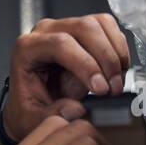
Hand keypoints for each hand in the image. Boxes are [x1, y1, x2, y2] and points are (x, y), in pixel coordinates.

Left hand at [2, 14, 131, 141]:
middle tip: (113, 88)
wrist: (33, 103)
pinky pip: (108, 27)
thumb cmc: (29, 109)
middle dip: (105, 59)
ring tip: (116, 82)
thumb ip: (52, 116)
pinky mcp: (83, 29)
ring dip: (115, 53)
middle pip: (83, 28)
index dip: (86, 65)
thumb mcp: (33, 120)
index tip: (100, 89)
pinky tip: (117, 71)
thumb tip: (76, 108)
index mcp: (26, 49)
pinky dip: (119, 48)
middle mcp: (45, 32)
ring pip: (99, 24)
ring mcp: (65, 26)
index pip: (60, 44)